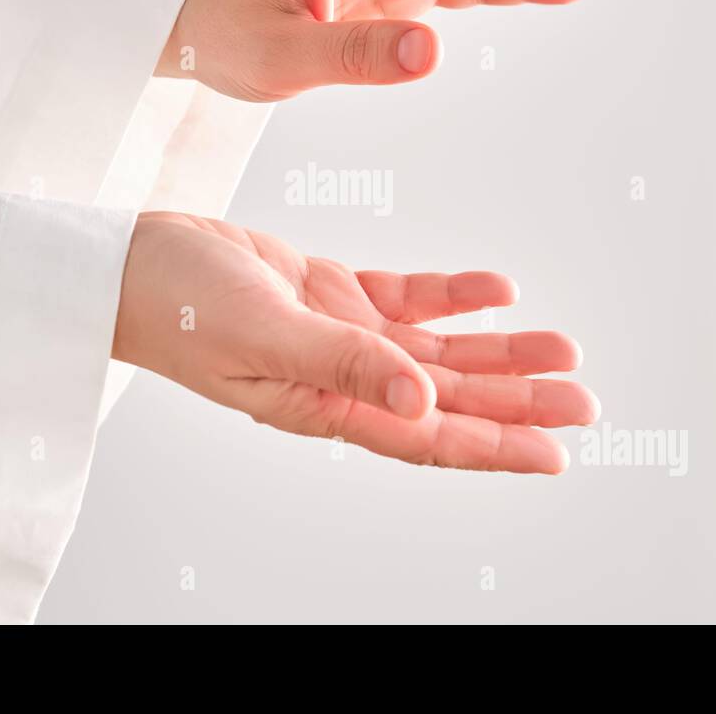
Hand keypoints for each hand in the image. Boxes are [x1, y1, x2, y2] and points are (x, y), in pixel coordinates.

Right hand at [114, 212, 597, 473]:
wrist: (132, 261)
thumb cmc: (176, 307)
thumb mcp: (263, 336)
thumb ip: (344, 366)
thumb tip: (422, 400)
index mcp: (324, 404)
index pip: (426, 435)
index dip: (493, 445)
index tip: (555, 453)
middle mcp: (343, 378)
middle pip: (447, 397)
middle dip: (516, 400)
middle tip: (582, 400)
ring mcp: (340, 336)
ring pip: (437, 351)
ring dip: (497, 352)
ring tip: (559, 349)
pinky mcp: (331, 295)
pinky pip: (407, 300)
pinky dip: (452, 297)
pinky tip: (497, 292)